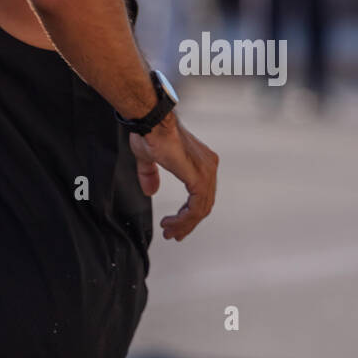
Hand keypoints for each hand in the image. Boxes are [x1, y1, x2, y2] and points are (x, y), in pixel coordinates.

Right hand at [129, 113, 218, 240]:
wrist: (151, 122)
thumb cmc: (150, 132)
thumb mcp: (149, 159)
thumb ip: (151, 175)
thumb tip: (151, 191)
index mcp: (201, 161)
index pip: (201, 194)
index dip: (188, 213)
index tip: (174, 224)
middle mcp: (208, 166)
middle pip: (204, 204)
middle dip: (187, 223)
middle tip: (173, 234)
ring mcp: (206, 171)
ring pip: (201, 209)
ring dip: (184, 224)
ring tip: (169, 231)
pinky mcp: (199, 177)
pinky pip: (197, 207)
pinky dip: (185, 219)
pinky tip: (172, 223)